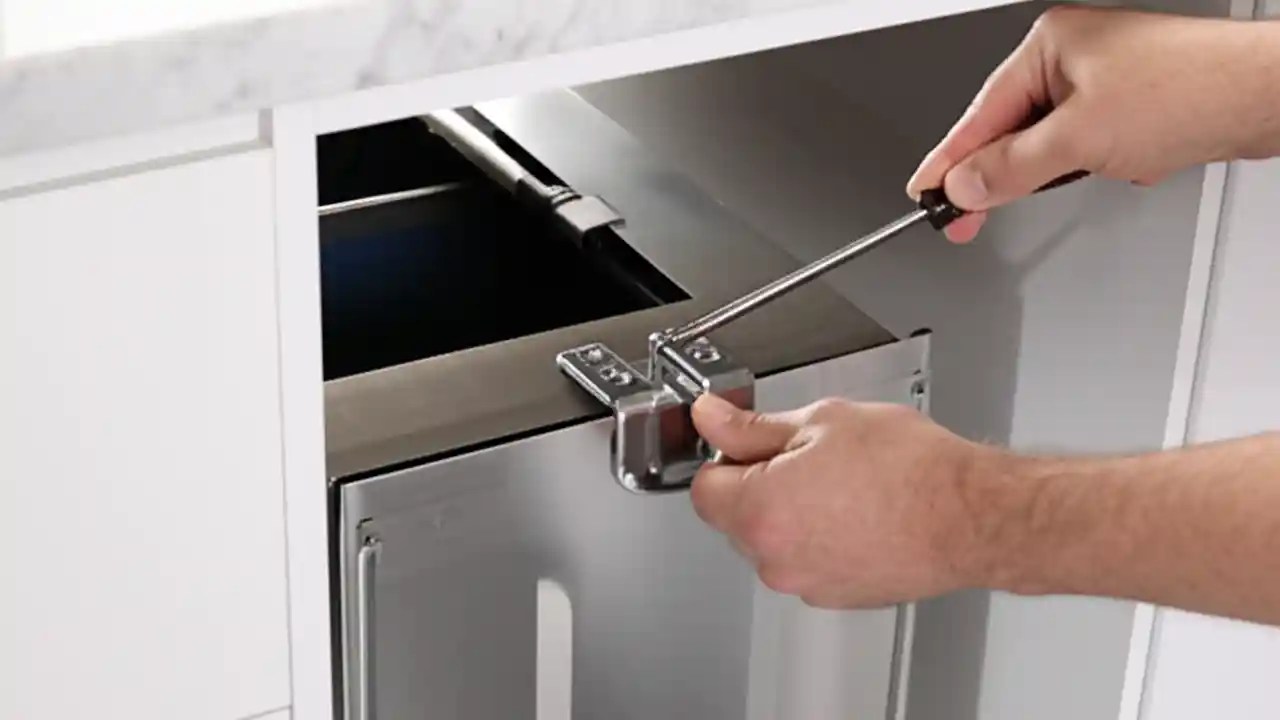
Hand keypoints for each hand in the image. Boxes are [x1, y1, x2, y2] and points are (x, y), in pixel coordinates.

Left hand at [688, 394, 1002, 608]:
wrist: (973, 515)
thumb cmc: (911, 470)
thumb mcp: (823, 422)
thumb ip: (752, 426)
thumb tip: (712, 418)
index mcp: (759, 513)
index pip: (704, 487)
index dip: (726, 457)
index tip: (748, 443)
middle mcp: (776, 560)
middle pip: (737, 516)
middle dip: (761, 484)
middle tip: (809, 455)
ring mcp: (807, 584)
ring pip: (776, 540)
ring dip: (794, 512)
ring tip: (844, 483)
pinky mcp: (838, 596)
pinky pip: (810, 560)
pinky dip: (823, 537)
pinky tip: (860, 510)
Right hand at [907, 7, 1279, 242]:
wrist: (1268, 96)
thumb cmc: (1192, 90)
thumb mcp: (1079, 139)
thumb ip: (1010, 167)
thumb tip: (964, 184)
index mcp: (1049, 46)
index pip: (978, 114)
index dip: (946, 161)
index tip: (923, 194)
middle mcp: (1073, 58)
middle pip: (1010, 130)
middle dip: (1011, 171)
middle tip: (970, 219)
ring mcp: (1104, 81)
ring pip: (1051, 143)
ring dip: (1066, 168)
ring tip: (1100, 166)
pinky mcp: (1132, 106)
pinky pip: (1089, 146)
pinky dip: (1101, 163)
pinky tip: (1131, 162)